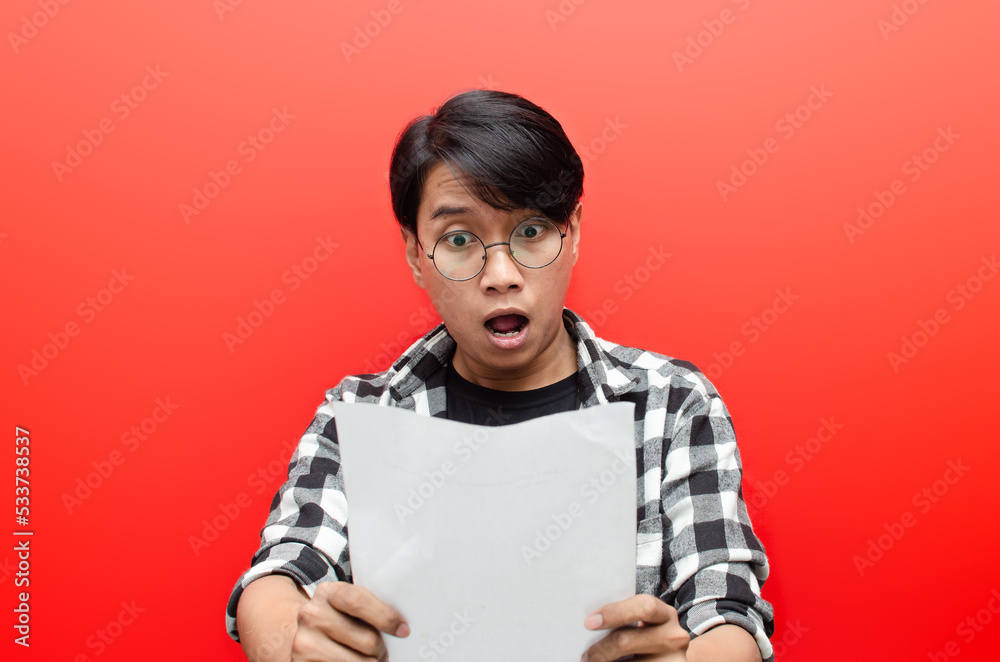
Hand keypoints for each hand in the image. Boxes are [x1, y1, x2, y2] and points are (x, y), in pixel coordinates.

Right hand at [291, 582, 408, 660]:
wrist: (305, 639)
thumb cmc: (339, 621)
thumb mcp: (348, 607)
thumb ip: (368, 607)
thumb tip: (402, 626)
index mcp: (328, 593)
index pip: (359, 601)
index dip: (385, 617)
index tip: (403, 631)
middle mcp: (312, 615)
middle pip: (367, 639)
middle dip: (382, 650)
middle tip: (383, 652)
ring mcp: (304, 642)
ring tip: (369, 660)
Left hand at [581, 594, 689, 661]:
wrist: (668, 659)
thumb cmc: (645, 636)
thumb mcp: (642, 623)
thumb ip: (625, 618)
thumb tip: (588, 621)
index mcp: (665, 614)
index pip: (644, 607)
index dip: (615, 612)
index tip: (589, 623)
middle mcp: (674, 637)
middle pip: (627, 640)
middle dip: (600, 649)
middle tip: (585, 656)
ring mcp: (673, 660)